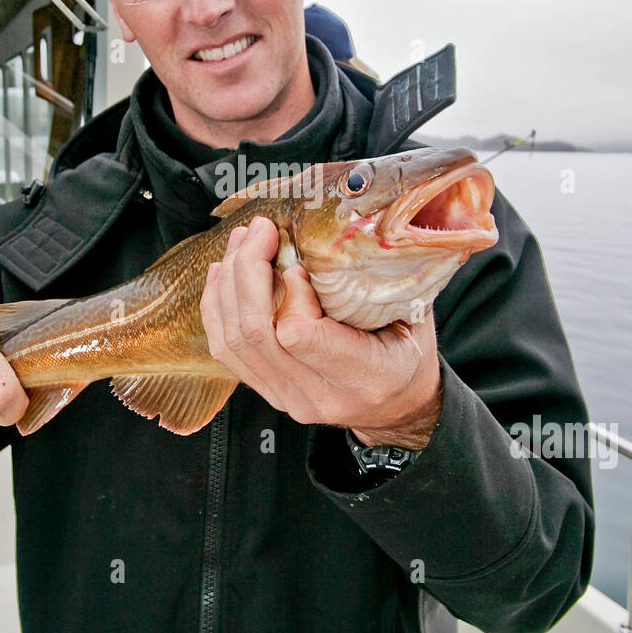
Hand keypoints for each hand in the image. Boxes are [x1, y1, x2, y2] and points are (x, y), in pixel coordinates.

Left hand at [199, 217, 441, 440]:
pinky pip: (227, 352)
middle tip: (259, 231)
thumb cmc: (408, 353)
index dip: (289, 291)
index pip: (299, 335)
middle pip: (257, 332)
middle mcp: (320, 395)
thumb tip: (339, 228)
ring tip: (239, 243)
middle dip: (248, 270)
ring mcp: (288, 399)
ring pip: (234, 341)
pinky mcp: (269, 393)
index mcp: (364, 376)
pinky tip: (222, 276)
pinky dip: (218, 308)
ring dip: (229, 284)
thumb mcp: (413, 315)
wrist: (399, 404)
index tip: (298, 262)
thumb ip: (375, 281)